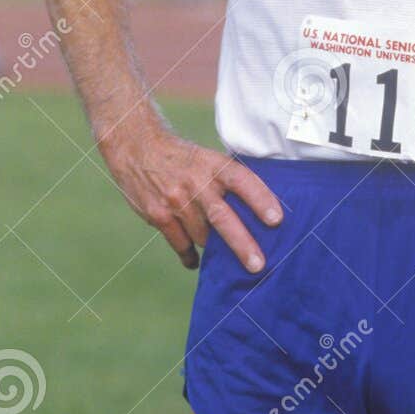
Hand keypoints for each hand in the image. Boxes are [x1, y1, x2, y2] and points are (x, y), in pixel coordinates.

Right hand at [102, 127, 281, 271]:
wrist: (137, 148)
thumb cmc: (183, 158)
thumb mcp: (208, 158)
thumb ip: (227, 180)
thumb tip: (260, 210)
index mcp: (214, 165)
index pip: (242, 181)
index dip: (261, 199)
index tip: (277, 219)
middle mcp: (195, 183)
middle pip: (222, 218)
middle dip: (242, 244)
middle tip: (258, 265)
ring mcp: (175, 201)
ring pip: (203, 236)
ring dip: (214, 247)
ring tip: (225, 255)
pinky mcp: (158, 216)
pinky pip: (181, 244)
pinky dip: (190, 256)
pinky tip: (195, 261)